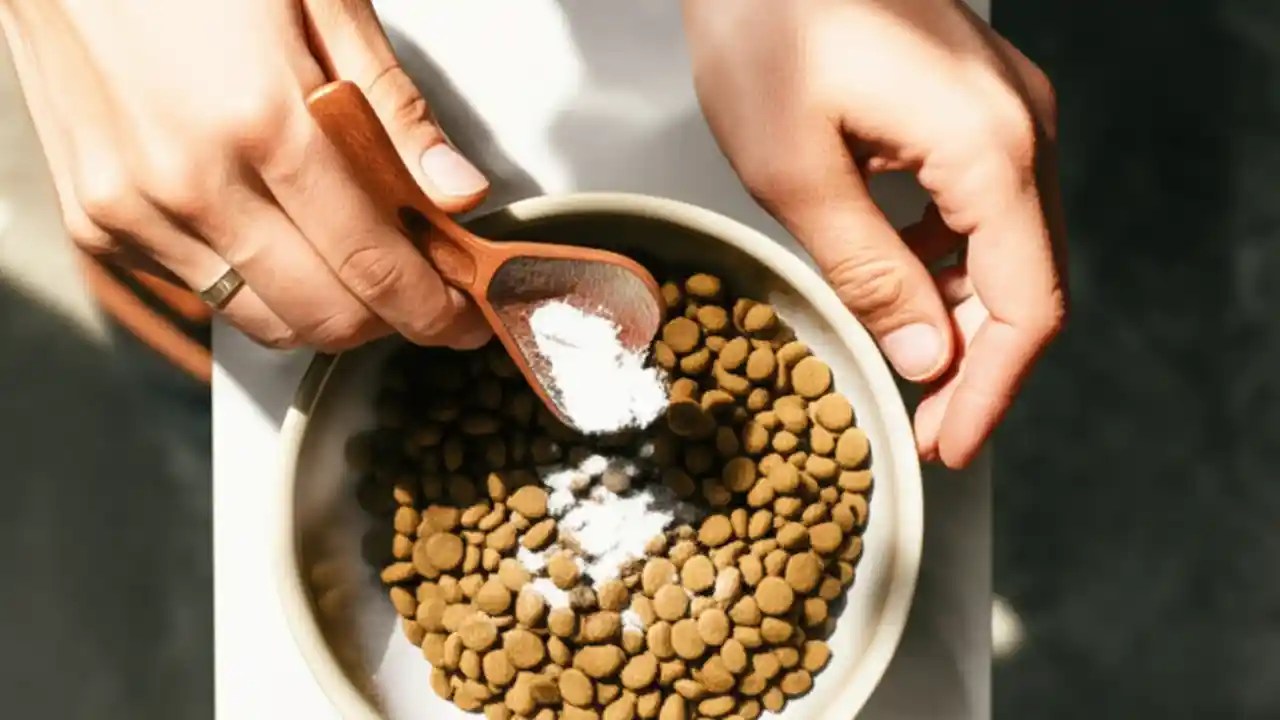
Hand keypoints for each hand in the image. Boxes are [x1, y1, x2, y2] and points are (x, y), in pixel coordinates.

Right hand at [0, 0, 491, 350]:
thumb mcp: (320, 1)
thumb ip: (394, 108)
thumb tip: (458, 194)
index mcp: (263, 122)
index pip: (373, 265)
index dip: (432, 310)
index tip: (465, 319)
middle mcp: (193, 184)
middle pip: (323, 316)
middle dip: (391, 322)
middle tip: (426, 300)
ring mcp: (136, 211)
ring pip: (264, 322)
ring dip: (328, 312)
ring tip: (360, 271)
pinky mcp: (99, 223)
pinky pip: (206, 292)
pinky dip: (260, 286)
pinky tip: (284, 239)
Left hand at [684, 0, 1065, 467]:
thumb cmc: (765, 26)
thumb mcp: (795, 170)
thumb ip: (869, 270)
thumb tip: (928, 357)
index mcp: (989, 148)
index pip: (1027, 302)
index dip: (992, 389)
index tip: (950, 445)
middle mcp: (1019, 125)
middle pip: (1029, 278)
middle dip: (979, 365)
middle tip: (928, 429)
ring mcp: (1004, 105)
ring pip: (1009, 242)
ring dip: (964, 313)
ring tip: (910, 367)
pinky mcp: (972, 98)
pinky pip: (983, 199)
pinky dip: (949, 255)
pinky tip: (903, 279)